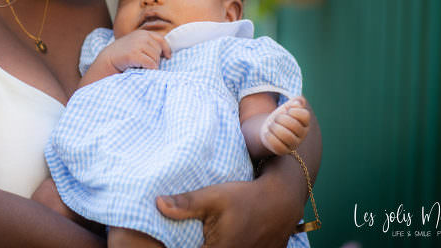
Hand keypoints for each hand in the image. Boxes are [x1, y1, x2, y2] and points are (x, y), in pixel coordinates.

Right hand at [101, 30, 171, 72]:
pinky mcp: (134, 54)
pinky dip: (150, 70)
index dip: (166, 49)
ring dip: (151, 66)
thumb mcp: (135, 45)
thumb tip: (166, 53)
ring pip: (156, 58)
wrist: (107, 60)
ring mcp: (137, 45)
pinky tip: (142, 70)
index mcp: (142, 33)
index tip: (168, 57)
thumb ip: (147, 45)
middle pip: (159, 51)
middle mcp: (141, 36)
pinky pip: (151, 64)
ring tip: (141, 67)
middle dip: (155, 59)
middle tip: (145, 64)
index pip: (161, 39)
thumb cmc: (122, 55)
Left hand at [156, 177, 299, 247]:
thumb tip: (158, 203)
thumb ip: (186, 204)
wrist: (282, 201)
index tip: (164, 239)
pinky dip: (219, 244)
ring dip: (206, 244)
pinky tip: (215, 235)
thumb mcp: (214, 196)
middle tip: (183, 234)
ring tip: (202, 233)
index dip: (174, 246)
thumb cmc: (247, 198)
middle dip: (189, 243)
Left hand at [260, 97, 310, 154]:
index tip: (287, 111)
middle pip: (294, 125)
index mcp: (305, 123)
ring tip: (271, 125)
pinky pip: (277, 145)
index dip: (294, 111)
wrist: (269, 128)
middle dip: (281, 118)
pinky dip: (269, 137)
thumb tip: (298, 102)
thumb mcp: (288, 106)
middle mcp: (302, 135)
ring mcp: (294, 144)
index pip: (305, 115)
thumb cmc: (281, 116)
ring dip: (275, 127)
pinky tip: (267, 133)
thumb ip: (296, 101)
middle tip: (276, 119)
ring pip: (286, 136)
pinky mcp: (283, 151)